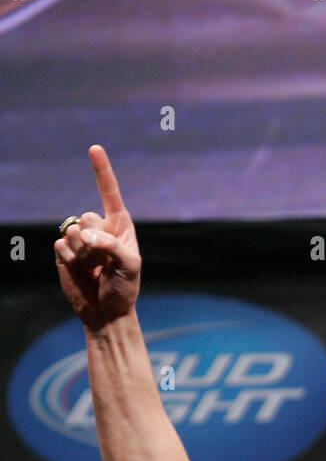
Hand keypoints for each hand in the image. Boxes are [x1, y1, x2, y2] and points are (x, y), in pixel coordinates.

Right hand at [54, 144, 141, 329]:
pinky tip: (80, 270)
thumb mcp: (130, 266)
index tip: (94, 148)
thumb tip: (85, 234)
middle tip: (103, 260)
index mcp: (120, 225)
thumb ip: (112, 245)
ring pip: (73, 230)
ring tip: (93, 267)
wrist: (107, 312)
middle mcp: (99, 227)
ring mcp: (80, 238)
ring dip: (83, 252)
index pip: (110, 193)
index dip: (102, 170)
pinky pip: (61, 244)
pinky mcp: (65, 251)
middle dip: (95, 239)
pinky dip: (70, 258)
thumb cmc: (124, 288)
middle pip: (87, 216)